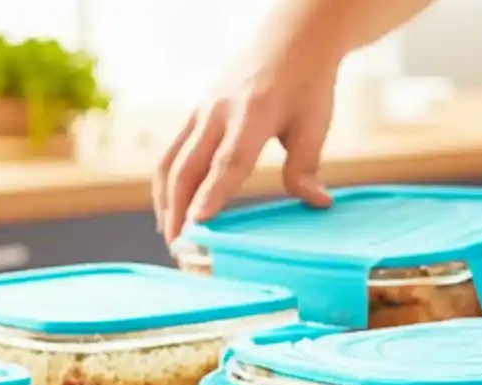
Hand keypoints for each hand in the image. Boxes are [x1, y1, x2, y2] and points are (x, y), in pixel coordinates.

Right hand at [153, 40, 337, 243]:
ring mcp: (201, 110)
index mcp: (253, 113)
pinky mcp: (194, 111)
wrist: (291, 37)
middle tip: (179, 249)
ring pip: (171, 161)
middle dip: (178, 211)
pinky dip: (166, 182)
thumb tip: (316, 204)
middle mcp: (219, 111)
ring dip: (165, 201)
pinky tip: (169, 207)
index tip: (196, 225)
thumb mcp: (315, 123)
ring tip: (170, 235)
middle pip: (189, 167)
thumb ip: (306, 166)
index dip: (211, 195)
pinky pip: (171, 151)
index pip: (228, 162)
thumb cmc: (307, 82)